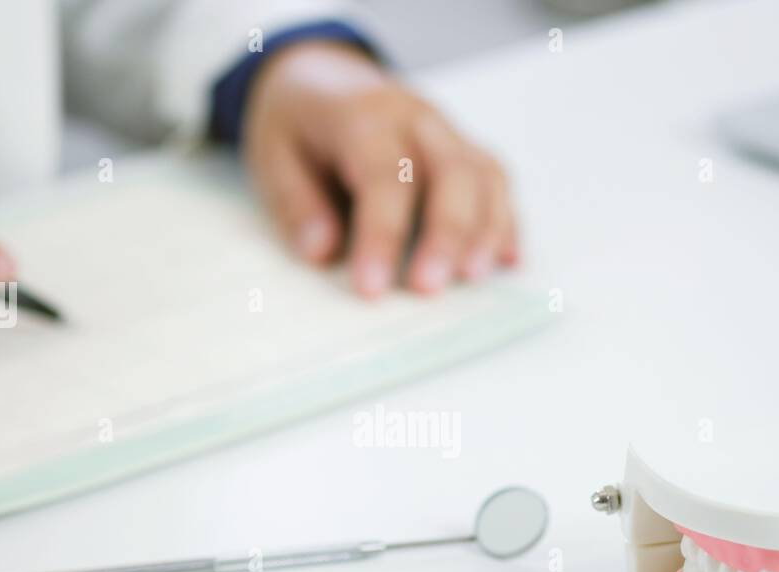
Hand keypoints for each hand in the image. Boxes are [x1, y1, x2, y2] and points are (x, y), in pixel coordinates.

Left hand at [243, 41, 518, 297]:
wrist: (320, 76)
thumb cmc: (298, 125)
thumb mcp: (273, 156)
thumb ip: (297, 205)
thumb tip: (323, 252)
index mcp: (364, 116)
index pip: (385, 176)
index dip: (381, 236)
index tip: (372, 288)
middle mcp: (417, 118)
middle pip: (452, 171)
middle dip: (446, 234)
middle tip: (429, 289)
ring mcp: (447, 132)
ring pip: (484, 175)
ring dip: (484, 231)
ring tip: (472, 279)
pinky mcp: (464, 150)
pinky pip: (496, 181)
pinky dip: (504, 222)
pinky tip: (505, 261)